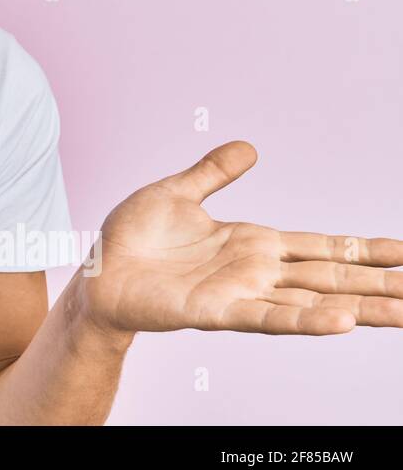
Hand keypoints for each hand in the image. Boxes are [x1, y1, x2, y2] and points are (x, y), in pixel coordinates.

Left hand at [75, 141, 402, 335]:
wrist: (94, 270)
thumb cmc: (131, 238)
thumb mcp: (176, 192)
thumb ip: (213, 172)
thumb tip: (249, 148)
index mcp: (253, 243)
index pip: (323, 247)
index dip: (365, 250)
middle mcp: (256, 272)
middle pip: (332, 279)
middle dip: (381, 285)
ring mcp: (240, 293)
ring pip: (314, 304)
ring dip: (360, 309)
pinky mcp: (214, 311)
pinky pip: (268, 318)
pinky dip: (306, 321)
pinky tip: (342, 322)